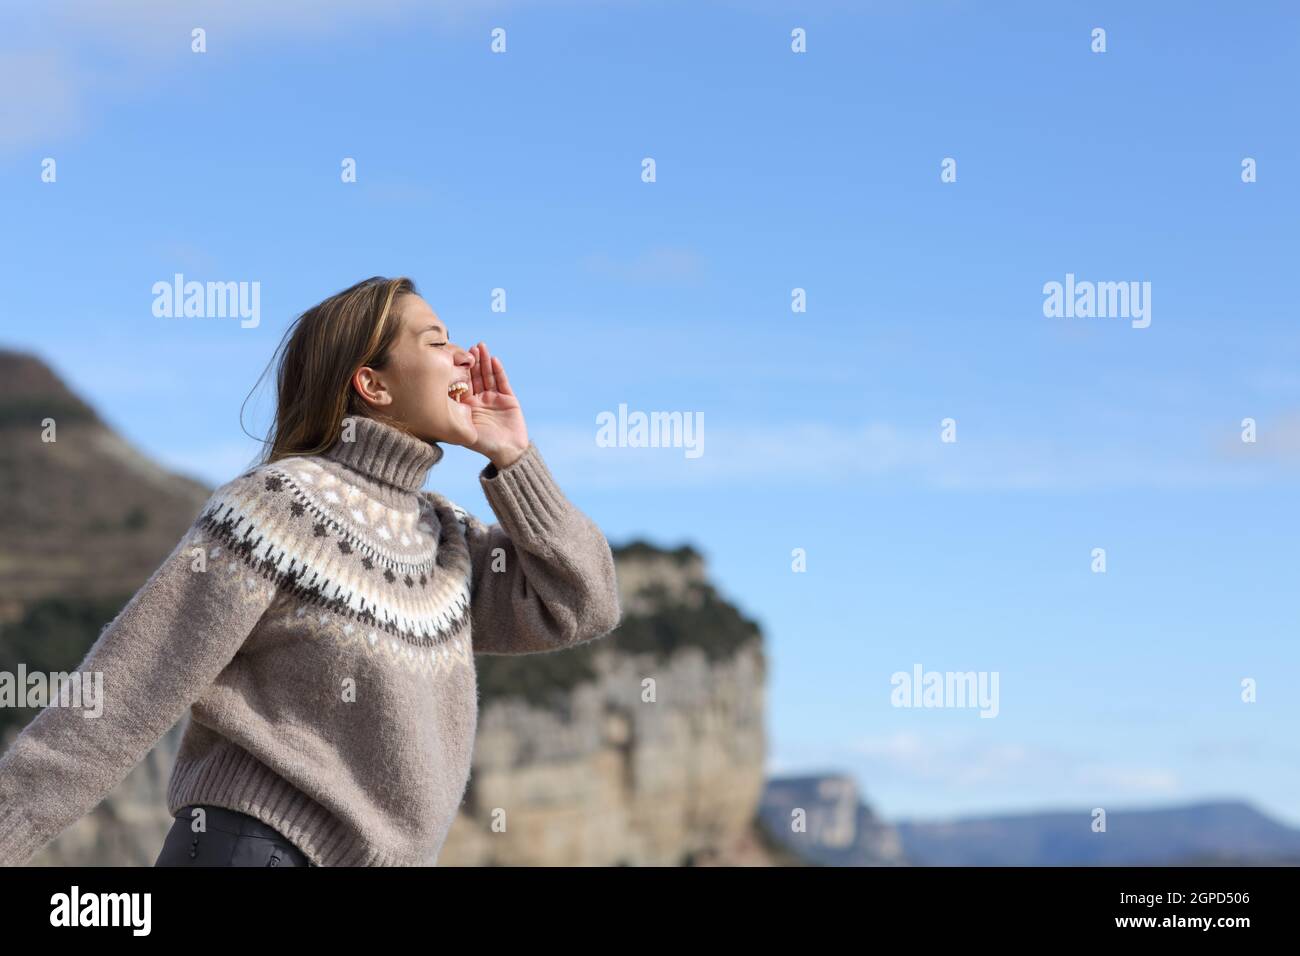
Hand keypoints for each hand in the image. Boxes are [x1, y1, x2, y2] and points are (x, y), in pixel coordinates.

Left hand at [465, 342, 528, 468]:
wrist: (508, 452)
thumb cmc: (484, 445)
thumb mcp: (465, 431)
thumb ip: (455, 418)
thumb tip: (438, 404)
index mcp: (467, 406)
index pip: (462, 384)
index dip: (460, 371)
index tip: (455, 358)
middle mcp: (479, 400)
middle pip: (475, 376)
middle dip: (472, 362)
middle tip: (468, 347)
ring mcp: (494, 398)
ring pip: (488, 375)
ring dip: (485, 361)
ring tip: (481, 347)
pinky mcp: (508, 398)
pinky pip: (502, 382)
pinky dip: (498, 371)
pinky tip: (494, 360)